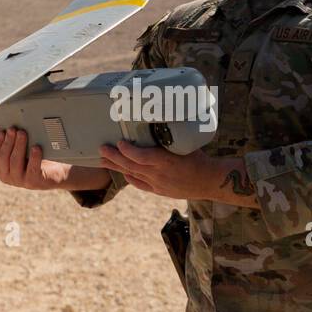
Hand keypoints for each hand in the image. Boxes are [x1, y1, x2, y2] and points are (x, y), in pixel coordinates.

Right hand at [0, 127, 75, 190]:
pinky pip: (32, 168)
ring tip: (23, 134)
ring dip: (19, 145)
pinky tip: (36, 148)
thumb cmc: (35, 159)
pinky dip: (34, 156)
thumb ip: (13, 142)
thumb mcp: (22, 150)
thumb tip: (8, 127)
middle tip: (13, 129)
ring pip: (15, 161)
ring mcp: (20, 181)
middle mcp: (7, 176)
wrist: (54, 173)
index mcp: (0, 169)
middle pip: (4, 156)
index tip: (2, 131)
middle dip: (8, 141)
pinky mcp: (33, 182)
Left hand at [99, 140, 226, 200]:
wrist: (210, 181)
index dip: (128, 150)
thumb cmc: (200, 159)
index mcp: (166, 161)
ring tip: (103, 161)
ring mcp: (158, 184)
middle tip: (102, 149)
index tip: (119, 142)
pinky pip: (140, 185)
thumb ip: (169, 137)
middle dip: (114, 157)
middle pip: (131, 166)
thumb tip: (157, 120)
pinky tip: (123, 173)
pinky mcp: (160, 191)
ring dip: (117, 167)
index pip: (141, 157)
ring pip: (133, 175)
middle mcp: (159, 174)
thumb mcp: (185, 144)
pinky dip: (130, 178)